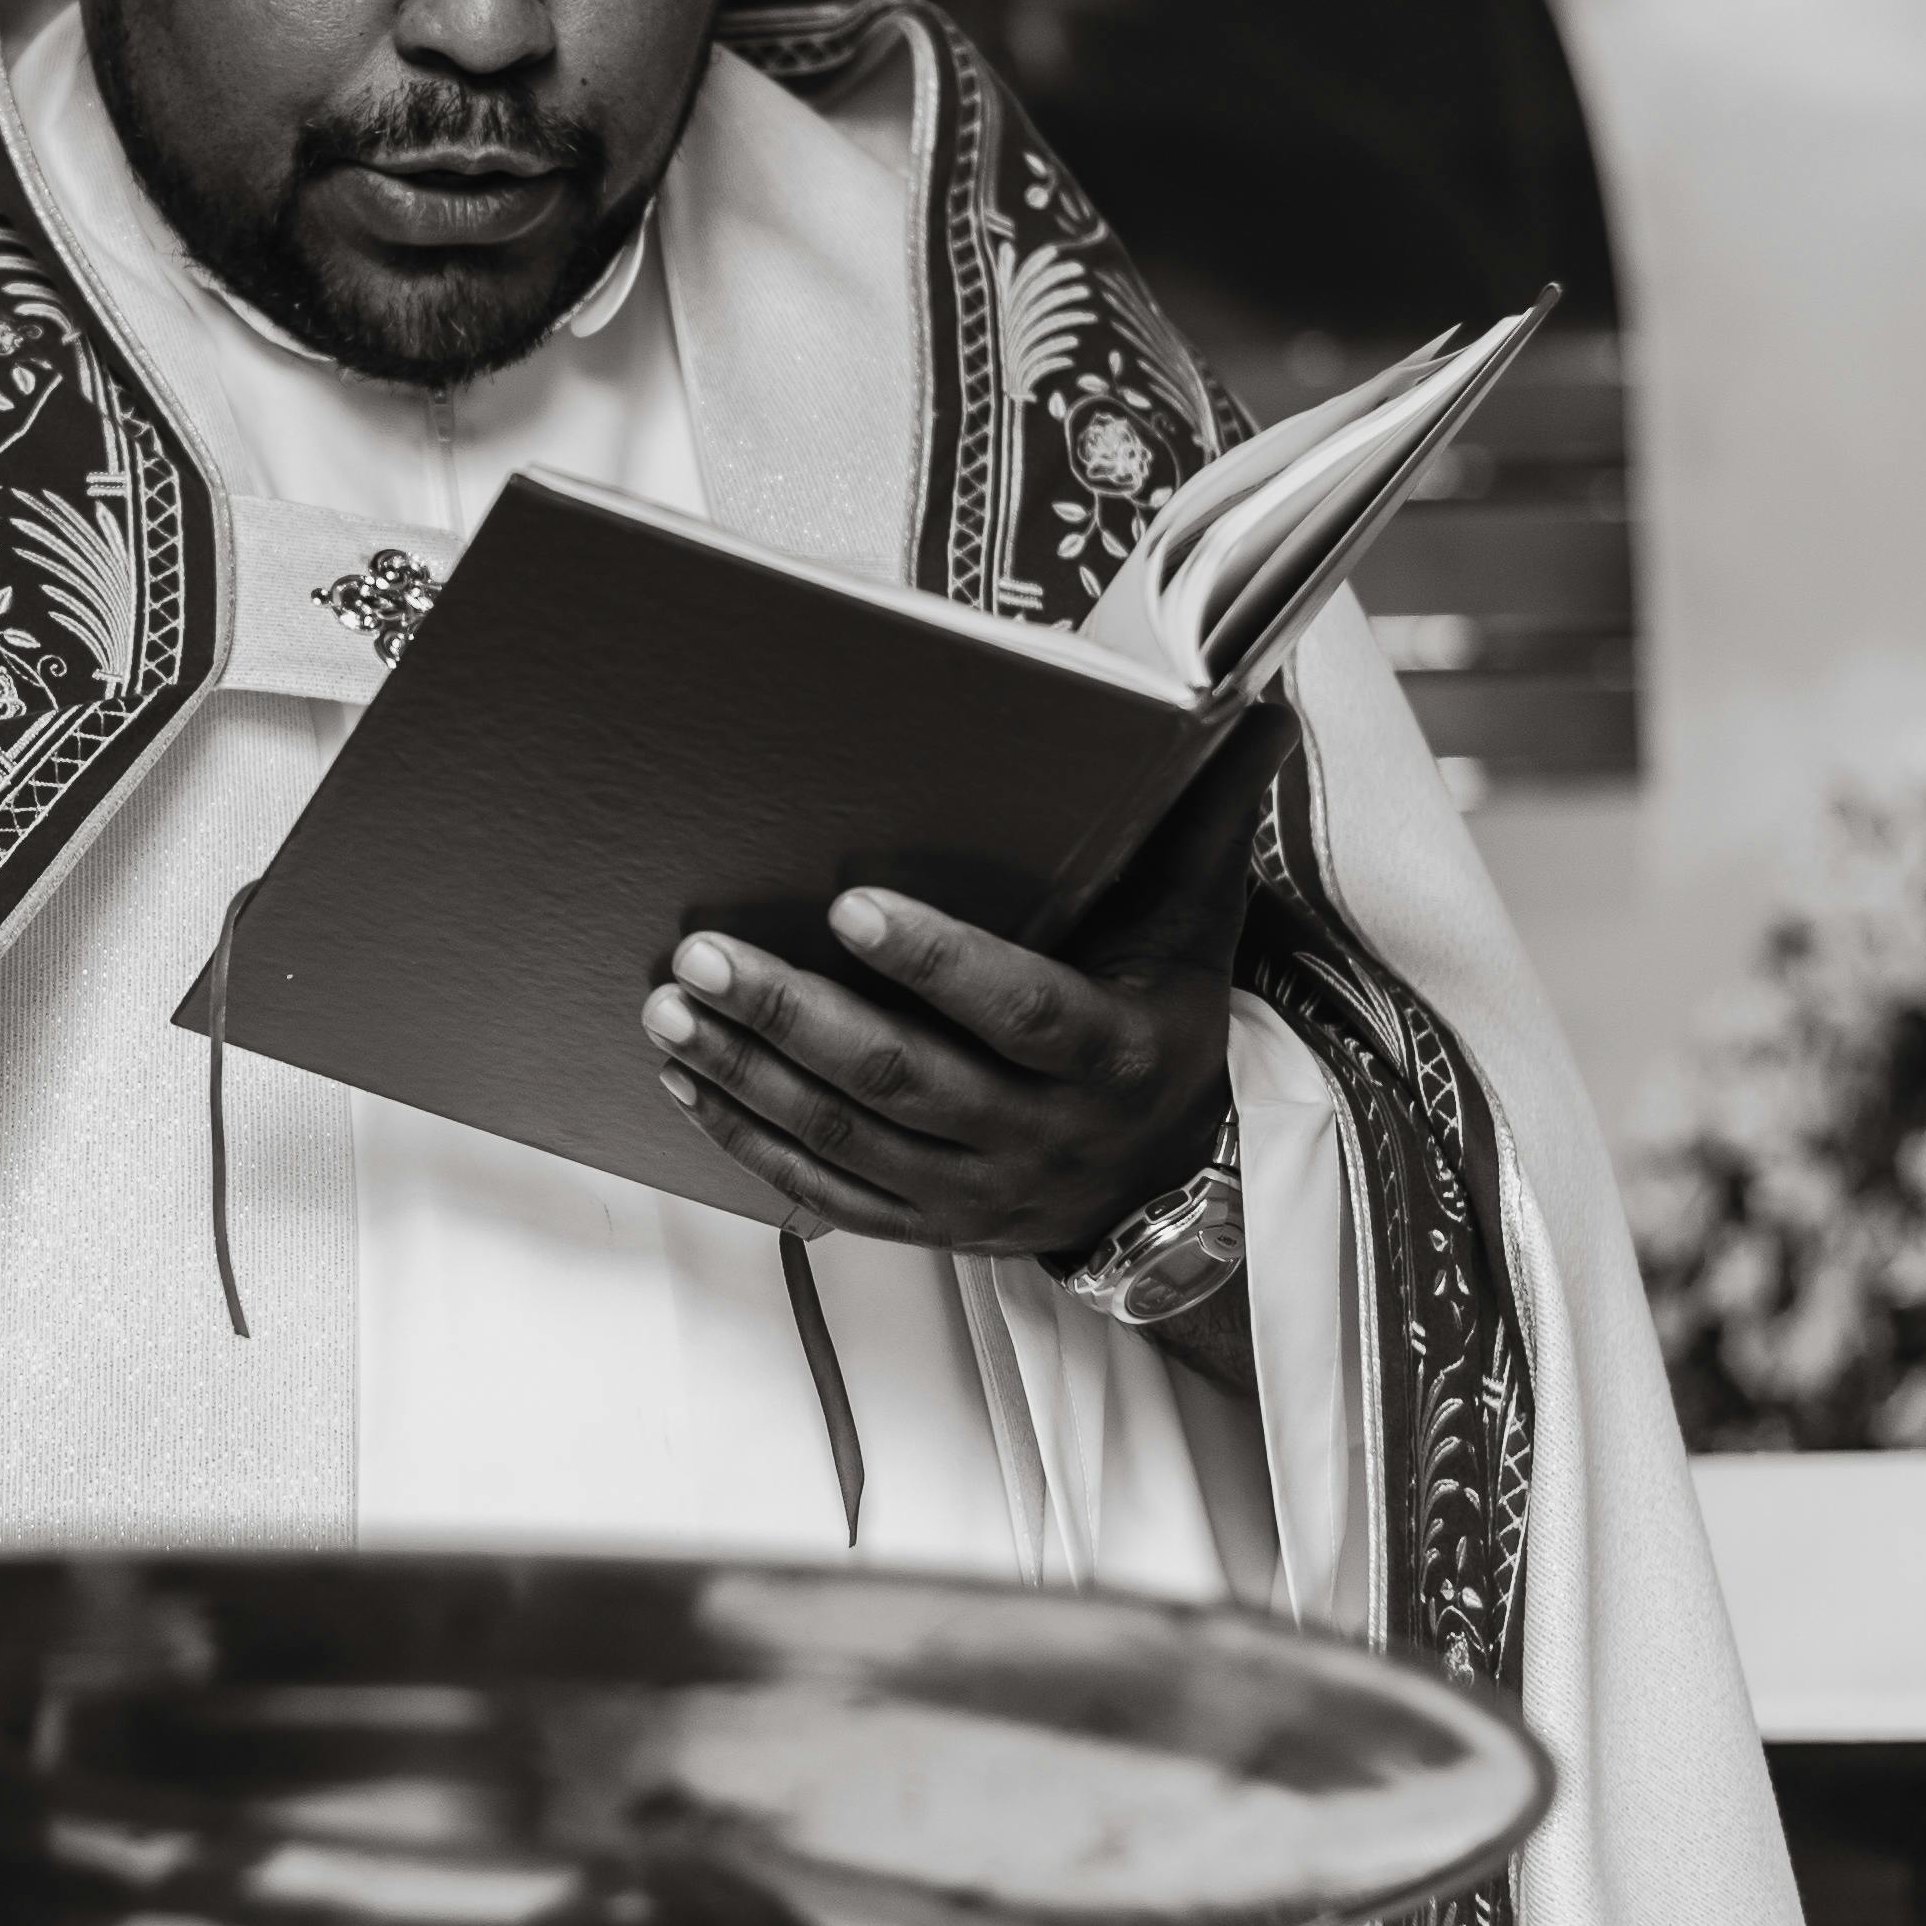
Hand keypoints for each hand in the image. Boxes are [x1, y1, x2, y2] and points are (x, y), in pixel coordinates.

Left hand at [637, 714, 1288, 1259]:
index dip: (933, 964)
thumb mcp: (1198, 924)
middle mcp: (1043, 1136)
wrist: (1169, 1180)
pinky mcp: (927, 1226)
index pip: (1017, 1011)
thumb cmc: (1165, 1018)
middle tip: (704, 953)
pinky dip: (745, 1138)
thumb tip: (1254, 700)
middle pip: (903, 1080)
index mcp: (1112, 1054)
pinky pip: (824, 1191)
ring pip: (847, 1138)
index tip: (847, 905)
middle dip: (793, 1016)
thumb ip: (1204, 817)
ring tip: (670, 1003)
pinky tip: (685, 1078)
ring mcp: (978, 1192)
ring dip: (748, 1073)